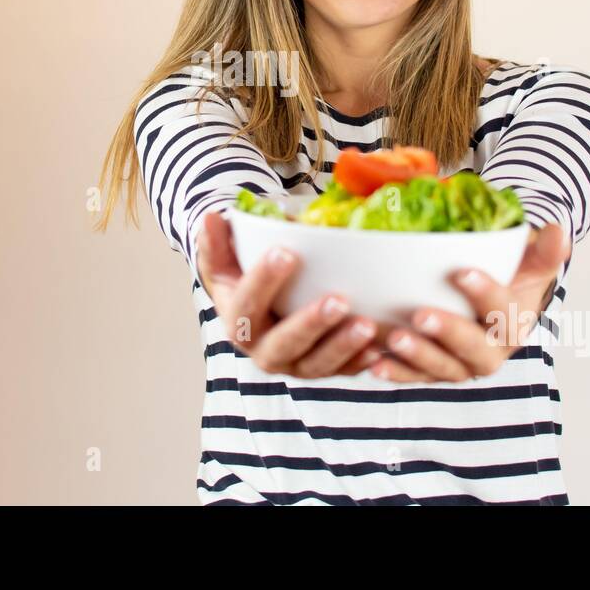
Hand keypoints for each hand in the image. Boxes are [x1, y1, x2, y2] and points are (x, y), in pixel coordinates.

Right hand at [196, 211, 380, 377]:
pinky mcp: (322, 370)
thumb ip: (217, 241)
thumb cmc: (245, 276)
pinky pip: (342, 372)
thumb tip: (210, 217)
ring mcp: (294, 365)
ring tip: (368, 324)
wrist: (262, 308)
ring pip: (316, 364)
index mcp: (237, 322)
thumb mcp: (226, 260)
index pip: (246, 304)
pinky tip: (379, 349)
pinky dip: (360, 363)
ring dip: (342, 347)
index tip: (286, 251)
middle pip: (283, 344)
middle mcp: (263, 351)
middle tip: (339, 299)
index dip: (263, 281)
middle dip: (311, 323)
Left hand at [368, 223, 570, 382]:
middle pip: (474, 350)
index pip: (503, 311)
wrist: (492, 300)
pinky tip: (373, 363)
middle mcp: (492, 352)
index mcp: (516, 324)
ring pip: (443, 368)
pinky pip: (416, 377)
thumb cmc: (510, 277)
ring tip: (391, 338)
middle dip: (447, 333)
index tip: (461, 272)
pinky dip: (396, 373)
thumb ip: (544, 250)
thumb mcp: (530, 262)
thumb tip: (558, 230)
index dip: (485, 293)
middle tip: (419, 315)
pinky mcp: (434, 372)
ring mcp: (462, 366)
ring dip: (417, 357)